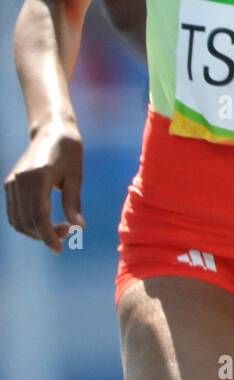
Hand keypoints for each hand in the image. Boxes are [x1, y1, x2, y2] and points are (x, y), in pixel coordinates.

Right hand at [4, 123, 83, 253]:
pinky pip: (14, 213)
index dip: (49, 236)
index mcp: (37, 177)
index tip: (60, 249)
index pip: (39, 216)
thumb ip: (74, 203)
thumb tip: (79, 228)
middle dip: (46, 235)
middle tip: (68, 233)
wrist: (52, 130)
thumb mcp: (76, 176)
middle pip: (27, 222)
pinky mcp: (9, 184)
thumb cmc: (70, 151)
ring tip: (58, 229)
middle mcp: (19, 181)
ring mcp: (11, 183)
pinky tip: (45, 223)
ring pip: (18, 221)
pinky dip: (27, 223)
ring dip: (35, 232)